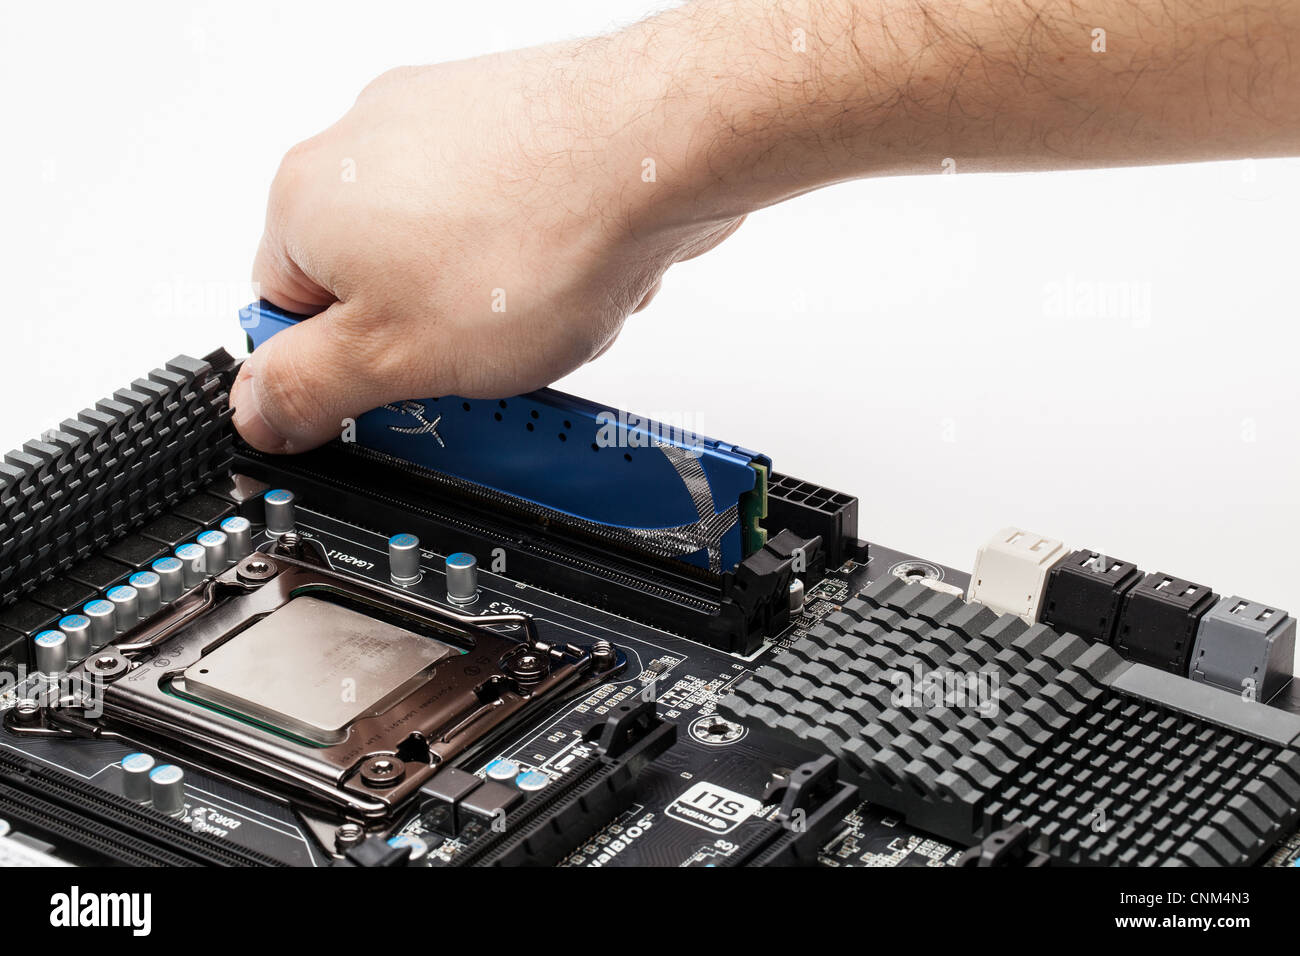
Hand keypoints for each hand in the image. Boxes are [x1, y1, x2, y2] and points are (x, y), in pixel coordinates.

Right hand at [237, 44, 741, 452]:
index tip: (385, 393)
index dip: (338, 372)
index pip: (282, 319)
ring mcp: (442, 130)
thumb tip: (257, 411)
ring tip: (535, 312)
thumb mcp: (395, 355)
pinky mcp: (512, 131)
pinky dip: (537, 265)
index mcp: (304, 203)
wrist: (656, 150)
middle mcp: (362, 149)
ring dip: (493, 311)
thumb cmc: (535, 233)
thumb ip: (310, 389)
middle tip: (474, 359)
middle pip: (374, 290)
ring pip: (449, 267)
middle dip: (430, 340)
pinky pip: (509, 231)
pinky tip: (570, 278)